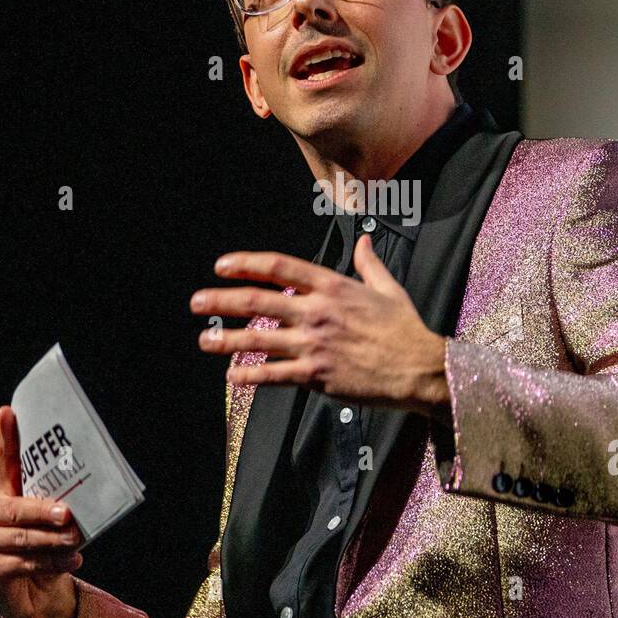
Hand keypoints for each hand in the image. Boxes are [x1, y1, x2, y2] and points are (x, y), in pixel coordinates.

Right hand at [0, 405, 84, 617]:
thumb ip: (63, 502)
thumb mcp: (53, 520)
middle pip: (14, 508)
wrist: (33, 593)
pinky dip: (51, 562)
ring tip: (76, 539)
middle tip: (67, 514)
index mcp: (1, 492)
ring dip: (52, 540)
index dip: (6, 436)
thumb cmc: (46, 546)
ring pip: (20, 538)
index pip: (4, 460)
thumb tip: (94, 487)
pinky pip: (23, 564)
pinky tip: (71, 559)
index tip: (8, 411)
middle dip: (42, 510)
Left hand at [191, 233, 450, 415]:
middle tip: (196, 301)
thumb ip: (370, 264)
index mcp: (333, 286)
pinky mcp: (318, 375)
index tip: (222, 266)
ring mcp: (315, 344)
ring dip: (226, 338)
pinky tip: (233, 374)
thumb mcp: (389, 289)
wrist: (421, 368)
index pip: (279, 267)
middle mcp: (318, 312)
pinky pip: (275, 374)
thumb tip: (364, 241)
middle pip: (258, 301)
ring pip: (259, 339)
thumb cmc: (406, 330)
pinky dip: (250, 375)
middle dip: (222, 300)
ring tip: (204, 339)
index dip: (246, 264)